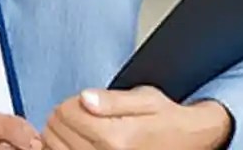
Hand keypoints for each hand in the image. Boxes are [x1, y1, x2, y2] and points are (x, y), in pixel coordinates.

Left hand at [42, 86, 232, 149]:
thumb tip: (84, 98)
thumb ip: (112, 99)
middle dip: (65, 115)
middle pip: (56, 129)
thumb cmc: (167, 120)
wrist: (188, 142)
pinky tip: (73, 141)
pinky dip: (61, 147)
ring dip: (60, 133)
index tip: (86, 102)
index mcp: (116, 137)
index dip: (72, 101)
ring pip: (54, 146)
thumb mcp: (146, 99)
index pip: (66, 112)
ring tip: (80, 127)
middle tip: (83, 113)